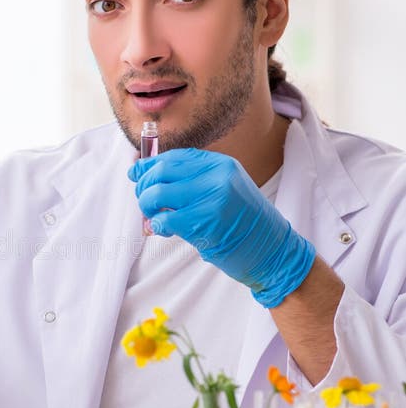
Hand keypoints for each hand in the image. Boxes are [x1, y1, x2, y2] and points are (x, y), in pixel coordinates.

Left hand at [128, 149, 315, 307]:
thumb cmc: (243, 224)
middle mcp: (216, 176)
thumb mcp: (224, 190)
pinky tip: (164, 230)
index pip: (174, 157)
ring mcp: (211, 198)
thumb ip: (191, 181)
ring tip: (154, 218)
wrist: (272, 250)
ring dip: (147, 207)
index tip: (136, 174)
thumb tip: (144, 173)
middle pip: (161, 171)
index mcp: (220, 164)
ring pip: (157, 193)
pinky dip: (157, 226)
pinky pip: (164, 220)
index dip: (150, 165)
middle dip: (144, 187)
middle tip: (145, 203)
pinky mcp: (205, 223)